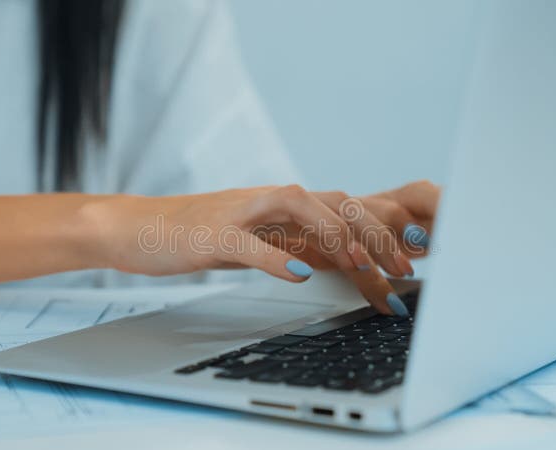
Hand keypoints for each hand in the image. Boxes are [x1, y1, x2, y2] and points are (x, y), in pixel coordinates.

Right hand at [86, 181, 439, 314]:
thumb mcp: (261, 243)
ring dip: (336, 233)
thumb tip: (346, 266)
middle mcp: (270, 203)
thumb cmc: (200, 237)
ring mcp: (241, 213)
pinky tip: (299, 276)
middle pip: (336, 200)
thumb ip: (299, 247)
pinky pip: (248, 243)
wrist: (137, 228)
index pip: (347, 207)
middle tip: (406, 267)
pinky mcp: (211, 233)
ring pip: (299, 206)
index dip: (386, 227)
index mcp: (285, 207)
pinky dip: (275, 258)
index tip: (418, 256)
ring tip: (362, 263)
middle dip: (377, 231)